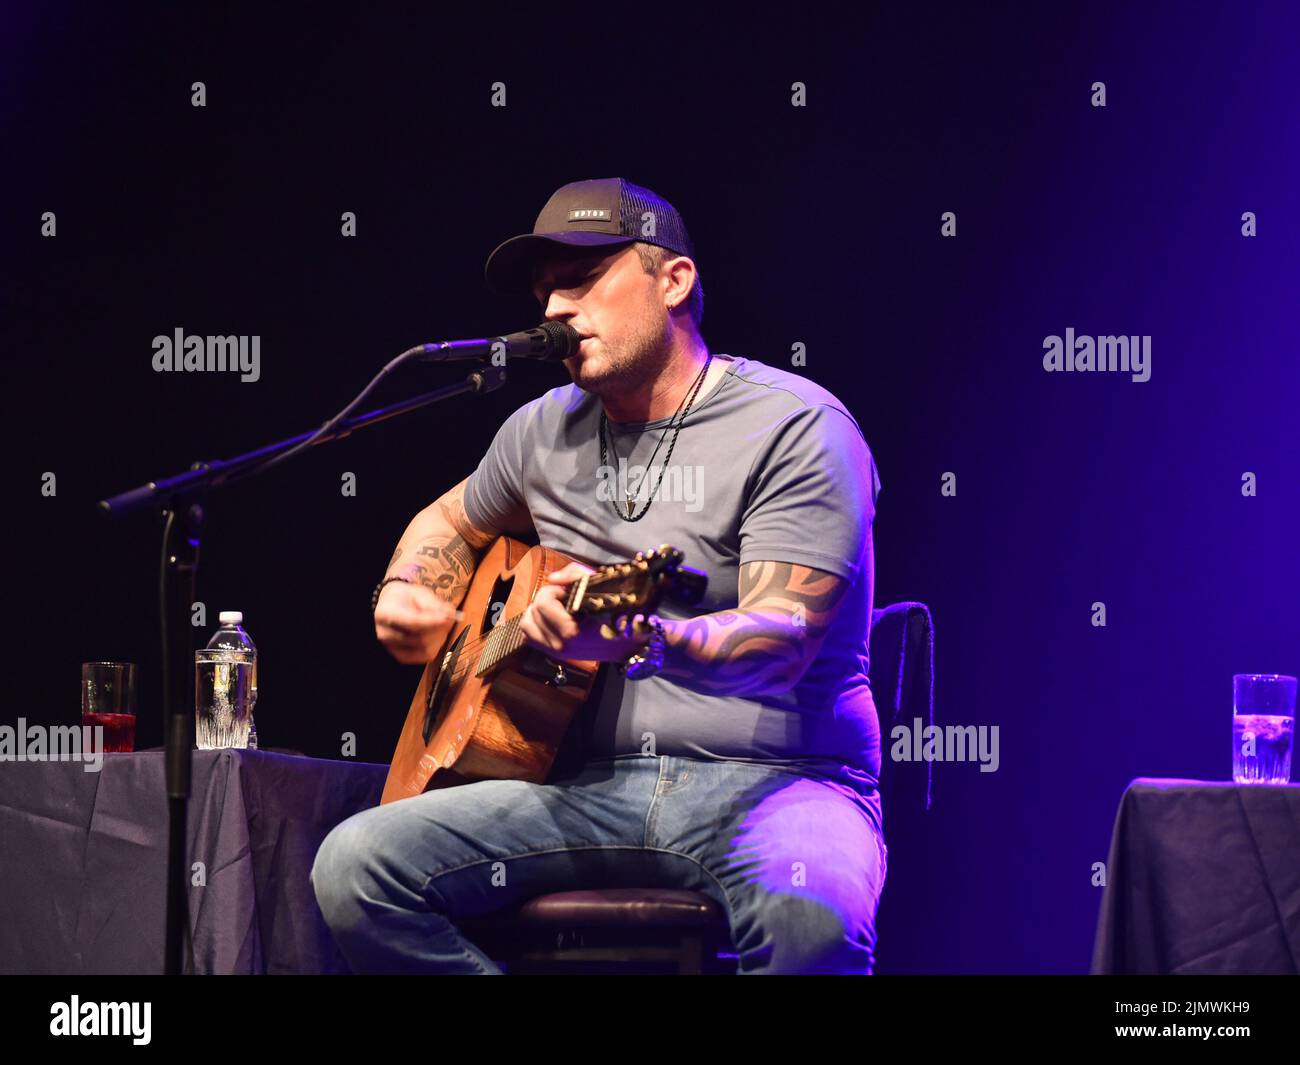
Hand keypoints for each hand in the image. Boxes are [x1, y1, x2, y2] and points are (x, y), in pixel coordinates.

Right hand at [374, 581, 460, 663]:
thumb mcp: (418, 592)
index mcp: (386, 613)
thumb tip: (450, 614)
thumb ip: (433, 602)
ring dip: (439, 638)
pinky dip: (435, 646)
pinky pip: (425, 656)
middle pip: (421, 638)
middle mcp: (385, 633)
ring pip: (425, 649)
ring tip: (440, 625)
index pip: (412, 622)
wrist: (390, 606)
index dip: (434, 622)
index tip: (448, 617)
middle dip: (440, 629)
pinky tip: (435, 635)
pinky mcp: (401, 656)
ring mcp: (392, 647)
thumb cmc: (405, 598)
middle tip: (448, 617)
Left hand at [519, 561, 656, 662]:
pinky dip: (535, 625)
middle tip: (565, 598)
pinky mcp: (554, 655)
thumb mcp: (601, 585)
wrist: (629, 644)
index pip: (543, 601)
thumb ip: (574, 574)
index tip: (571, 591)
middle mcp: (561, 644)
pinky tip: (550, 620)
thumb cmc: (618, 612)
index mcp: (572, 630)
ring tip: (557, 609)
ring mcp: (556, 652)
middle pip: (533, 610)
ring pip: (526, 624)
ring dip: (538, 612)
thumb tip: (552, 578)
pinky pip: (529, 636)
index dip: (556, 590)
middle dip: (547, 598)